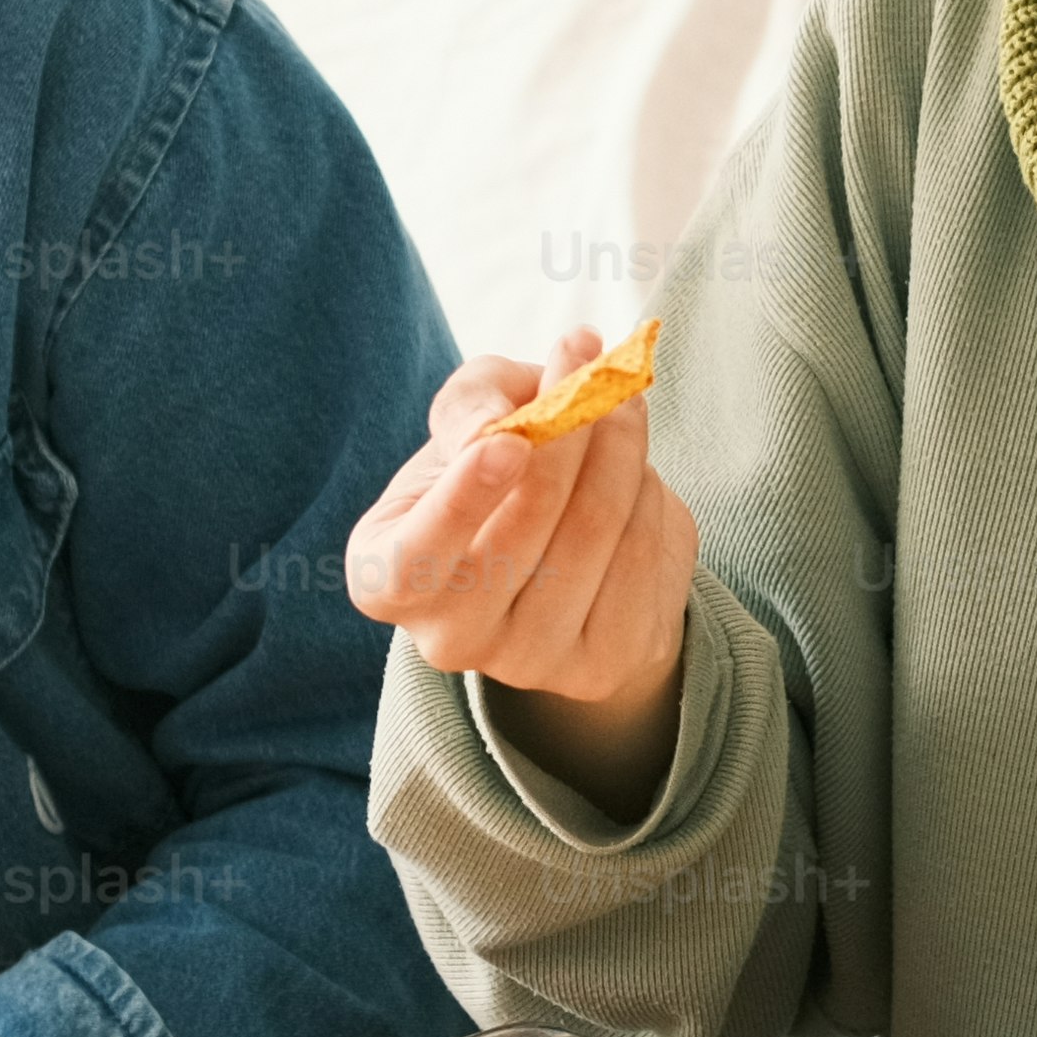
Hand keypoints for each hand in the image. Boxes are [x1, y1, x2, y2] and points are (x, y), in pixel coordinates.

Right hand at [344, 326, 698, 821]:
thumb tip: (495, 421)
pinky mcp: (599, 666)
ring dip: (621, 452)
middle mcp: (448, 639)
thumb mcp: (466, 417)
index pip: (414, 559)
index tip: (510, 441)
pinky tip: (639, 475)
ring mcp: (526, 663)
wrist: (563, 543)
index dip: (462, 502)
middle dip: (570, 436)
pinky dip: (648, 498)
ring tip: (623, 405)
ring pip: (592, 537)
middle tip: (596, 370)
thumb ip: (470, 403)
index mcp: (387, 580)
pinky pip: (640, 560)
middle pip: (522, 532)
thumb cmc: (495, 468)